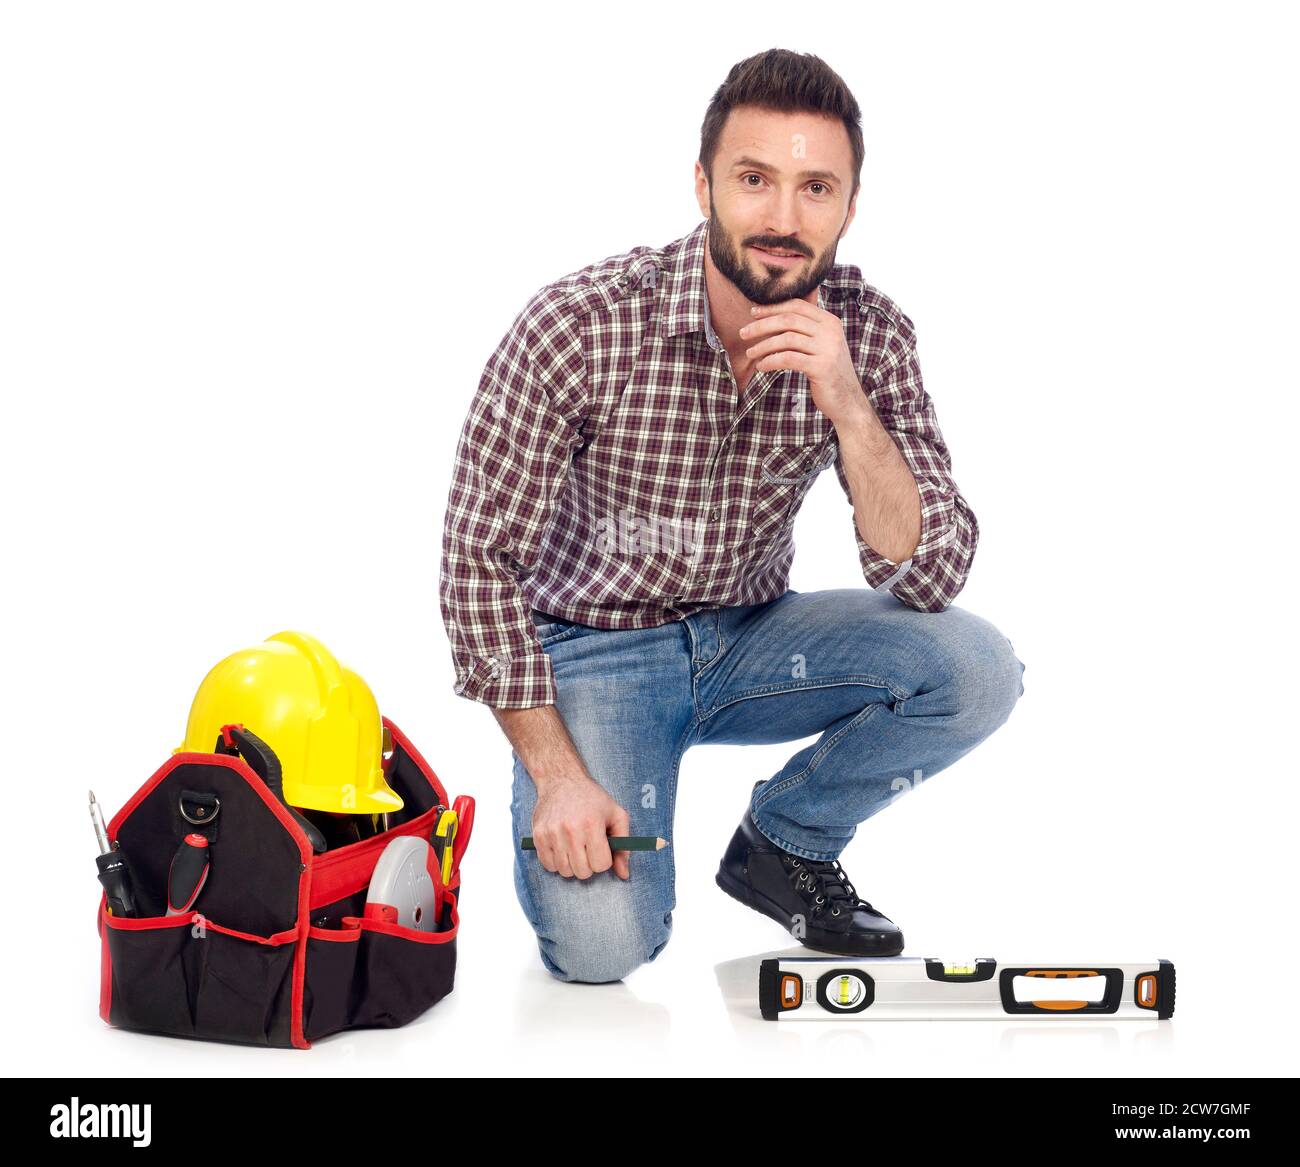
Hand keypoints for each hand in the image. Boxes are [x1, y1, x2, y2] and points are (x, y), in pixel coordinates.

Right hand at [531, 774, 631, 880]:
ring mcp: (552, 834)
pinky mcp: (538, 836)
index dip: (604, 860)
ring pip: (565, 871)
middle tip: (588, 849)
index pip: (601, 864)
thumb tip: (624, 874)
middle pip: (583, 872)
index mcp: (592, 824)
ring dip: (572, 864)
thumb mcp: (616, 815)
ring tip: (575, 847)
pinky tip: (562, 847)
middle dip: (589, 865)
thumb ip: (624, 845)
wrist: (562, 780)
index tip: (601, 849)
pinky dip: (556, 862)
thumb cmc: (592, 799)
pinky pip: (548, 865)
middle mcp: (571, 830)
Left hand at [739, 295, 866, 425]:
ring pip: (786, 338)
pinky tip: (761, 367)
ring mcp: (828, 349)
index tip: (753, 313)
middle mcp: (830, 331)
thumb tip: (774, 318)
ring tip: (750, 353)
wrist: (848, 401)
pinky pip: (788, 358)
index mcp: (830, 321)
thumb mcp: (821, 346)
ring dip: (763, 345)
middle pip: (789, 319)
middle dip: (762, 325)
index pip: (797, 305)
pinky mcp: (821, 367)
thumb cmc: (828, 373)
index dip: (772, 307)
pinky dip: (771, 361)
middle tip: (743, 333)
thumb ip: (806, 331)